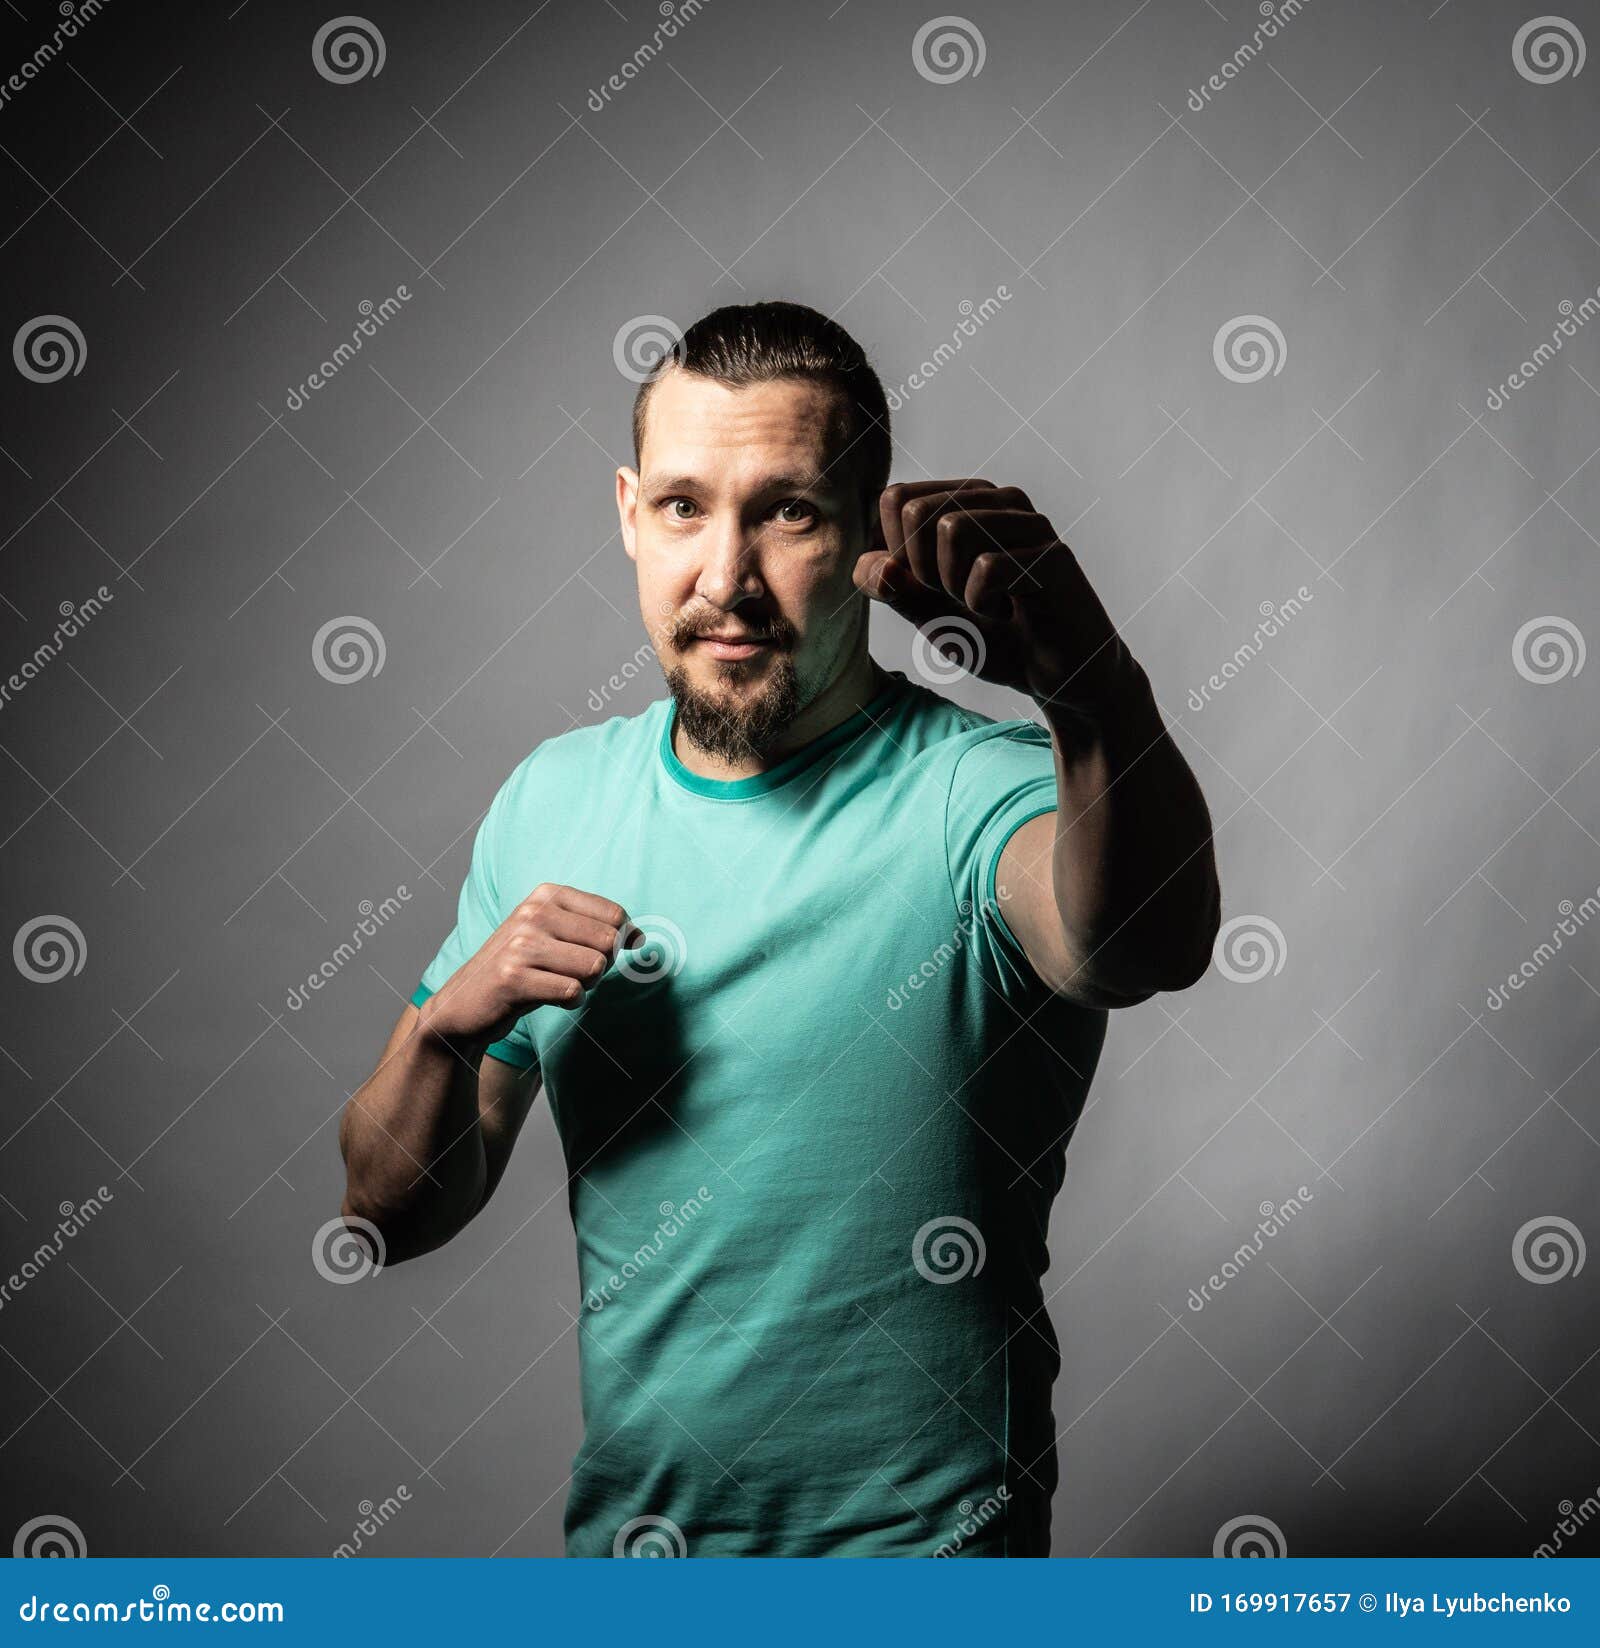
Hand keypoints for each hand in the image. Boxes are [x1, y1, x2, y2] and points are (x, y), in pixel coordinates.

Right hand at [419, 884, 639, 1048]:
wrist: (464, 1004)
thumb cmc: (520, 967)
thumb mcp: (553, 934)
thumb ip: (597, 928)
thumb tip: (640, 937)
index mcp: (547, 894)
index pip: (615, 915)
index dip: (617, 942)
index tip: (593, 953)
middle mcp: (533, 912)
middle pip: (609, 942)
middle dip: (600, 966)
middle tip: (569, 972)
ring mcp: (521, 944)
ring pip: (595, 968)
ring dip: (584, 985)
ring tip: (555, 983)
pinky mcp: (513, 978)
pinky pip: (572, 992)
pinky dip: (568, 1002)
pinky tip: (545, 997)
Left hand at [853, 479, 1138, 715]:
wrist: (1060, 678)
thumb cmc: (998, 639)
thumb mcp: (930, 615)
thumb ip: (894, 589)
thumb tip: (871, 566)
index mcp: (966, 503)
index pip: (896, 499)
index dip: (897, 556)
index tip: (934, 587)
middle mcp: (999, 500)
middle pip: (917, 509)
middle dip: (922, 570)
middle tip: (959, 599)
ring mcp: (1030, 523)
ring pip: (952, 529)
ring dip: (955, 586)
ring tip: (986, 606)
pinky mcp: (1053, 555)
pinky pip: (987, 568)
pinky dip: (985, 604)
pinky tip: (1012, 614)